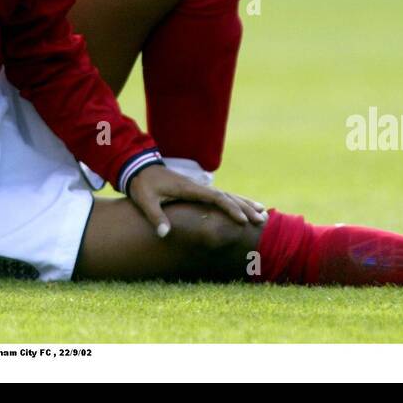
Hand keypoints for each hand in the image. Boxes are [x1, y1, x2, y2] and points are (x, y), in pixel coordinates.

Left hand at [127, 165, 266, 237]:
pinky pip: (221, 197)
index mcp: (189, 188)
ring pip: (228, 195)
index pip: (216, 198)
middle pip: (228, 196)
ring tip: (262, 214)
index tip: (242, 220)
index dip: (230, 209)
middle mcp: (198, 187)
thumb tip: (164, 234)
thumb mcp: (145, 201)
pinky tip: (245, 207)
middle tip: (262, 219)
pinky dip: (236, 202)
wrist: (140, 168)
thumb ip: (155, 217)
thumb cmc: (143, 185)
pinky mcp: (197, 191)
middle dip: (245, 208)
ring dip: (245, 204)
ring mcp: (199, 188)